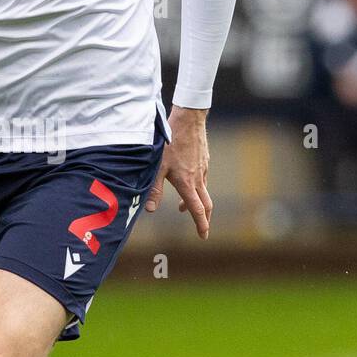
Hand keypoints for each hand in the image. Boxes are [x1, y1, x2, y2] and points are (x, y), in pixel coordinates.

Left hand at [146, 105, 212, 238]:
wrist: (188, 120)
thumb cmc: (170, 142)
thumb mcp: (157, 167)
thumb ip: (154, 189)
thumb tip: (150, 210)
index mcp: (188, 183)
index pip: (197, 209)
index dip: (201, 224)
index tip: (204, 235)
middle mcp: (198, 178)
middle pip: (206, 204)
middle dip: (205, 218)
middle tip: (202, 228)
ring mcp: (203, 169)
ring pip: (204, 191)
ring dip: (198, 202)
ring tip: (186, 208)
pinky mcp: (204, 161)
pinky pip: (203, 179)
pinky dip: (197, 188)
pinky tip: (188, 183)